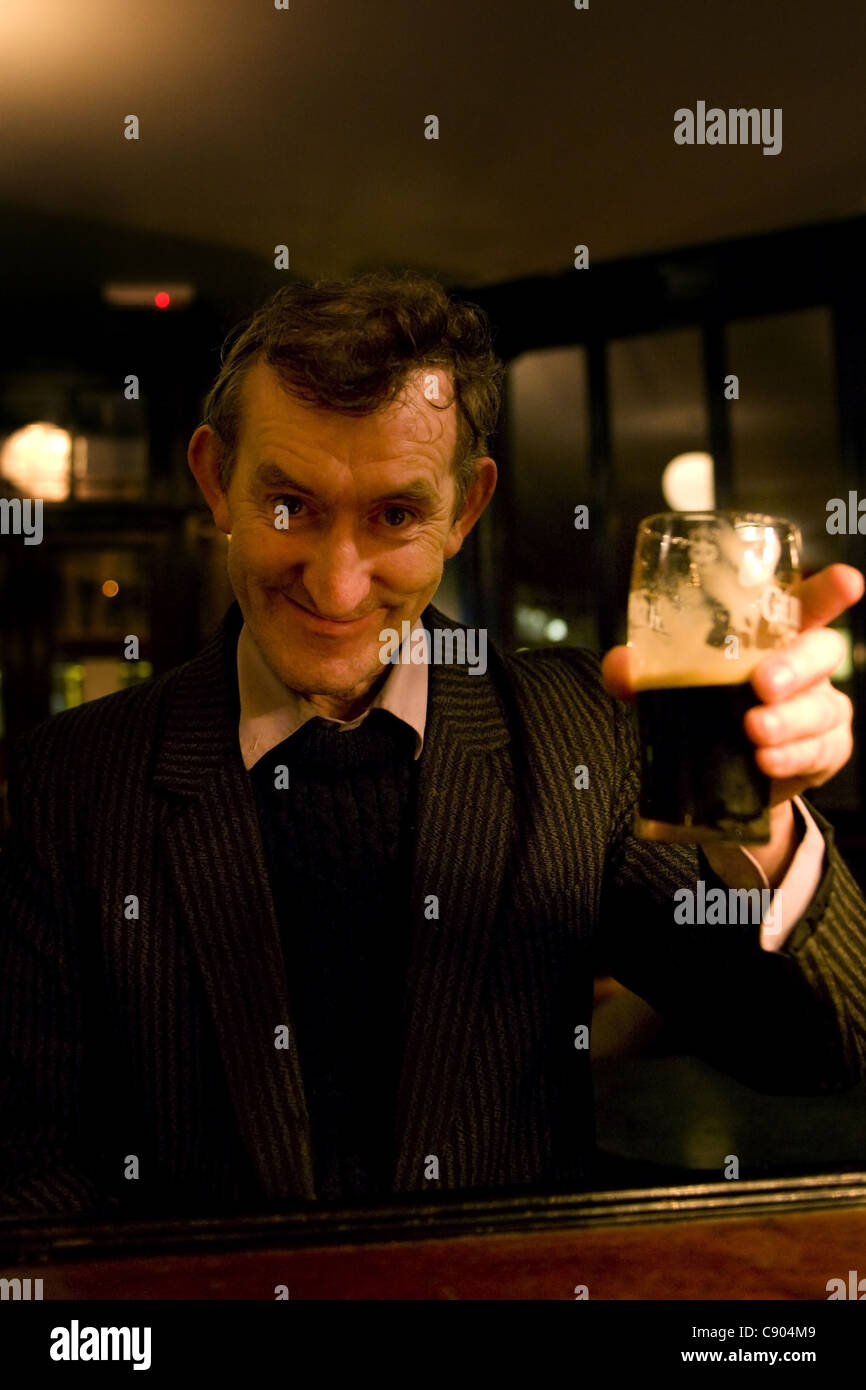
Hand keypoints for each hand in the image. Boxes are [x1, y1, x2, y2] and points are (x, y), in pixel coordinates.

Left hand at [601, 563, 863, 807]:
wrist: (725, 774)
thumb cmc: (710, 707)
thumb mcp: (674, 685)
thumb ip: (646, 673)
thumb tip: (622, 666)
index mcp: (777, 637)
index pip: (809, 605)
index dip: (830, 592)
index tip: (848, 582)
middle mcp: (807, 668)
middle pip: (823, 653)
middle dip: (796, 666)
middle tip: (762, 685)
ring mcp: (821, 709)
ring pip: (821, 708)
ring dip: (788, 721)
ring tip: (754, 731)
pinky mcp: (824, 751)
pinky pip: (819, 752)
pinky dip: (790, 757)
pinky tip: (765, 761)